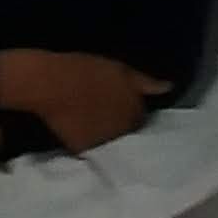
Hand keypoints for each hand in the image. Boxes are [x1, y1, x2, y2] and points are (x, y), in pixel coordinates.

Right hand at [0, 49, 173, 152]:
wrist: (48, 83)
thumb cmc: (82, 69)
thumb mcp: (118, 68)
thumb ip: (145, 81)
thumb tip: (169, 87)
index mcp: (135, 109)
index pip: (141, 116)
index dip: (129, 108)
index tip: (116, 101)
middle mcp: (124, 129)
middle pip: (127, 130)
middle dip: (120, 123)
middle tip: (101, 109)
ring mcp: (104, 141)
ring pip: (109, 140)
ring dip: (104, 132)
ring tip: (87, 118)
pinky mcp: (83, 149)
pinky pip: (89, 147)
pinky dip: (85, 140)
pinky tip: (75, 127)